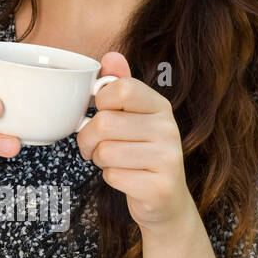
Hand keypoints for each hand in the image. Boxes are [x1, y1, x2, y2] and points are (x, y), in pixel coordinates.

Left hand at [76, 52, 193, 230]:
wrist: (166, 202)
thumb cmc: (142, 155)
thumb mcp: (134, 118)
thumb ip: (121, 86)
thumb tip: (111, 56)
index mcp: (160, 106)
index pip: (120, 88)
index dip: (100, 103)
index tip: (101, 114)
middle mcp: (168, 129)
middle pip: (104, 123)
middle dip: (89, 138)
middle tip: (95, 147)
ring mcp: (167, 158)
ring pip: (105, 151)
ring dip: (99, 160)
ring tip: (114, 162)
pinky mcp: (159, 186)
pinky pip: (113, 175)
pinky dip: (110, 179)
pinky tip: (126, 179)